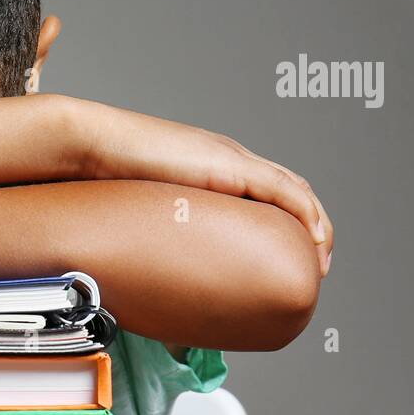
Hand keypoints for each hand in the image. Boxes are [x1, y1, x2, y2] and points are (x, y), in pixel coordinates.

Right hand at [82, 101, 333, 274]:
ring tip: (320, 259)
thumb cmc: (105, 177)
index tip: (292, 254)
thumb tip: (154, 268)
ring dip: (317, 224)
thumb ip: (160, 227)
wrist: (93, 146)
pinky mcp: (230, 166)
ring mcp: (232, 159)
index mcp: (211, 165)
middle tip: (315, 263)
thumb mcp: (144, 207)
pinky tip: (314, 238)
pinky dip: (306, 214)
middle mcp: (230, 158)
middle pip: (290, 188)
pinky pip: (284, 190)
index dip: (288, 219)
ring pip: (295, 188)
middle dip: (311, 225)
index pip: (265, 188)